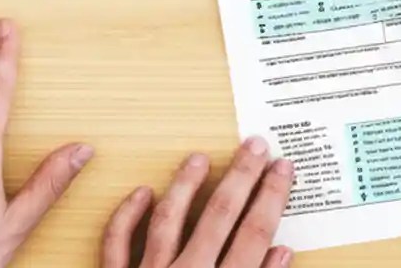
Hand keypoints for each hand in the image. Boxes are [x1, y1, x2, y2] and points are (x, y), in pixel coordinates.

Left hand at [100, 137, 294, 267]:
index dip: (272, 197)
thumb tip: (280, 253)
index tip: (282, 168)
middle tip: (254, 146)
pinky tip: (141, 192)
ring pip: (168, 220)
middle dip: (241, 177)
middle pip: (219, 216)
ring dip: (185, 185)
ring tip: (198, 157)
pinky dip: (128, 216)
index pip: (254, 234)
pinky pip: (118, 243)